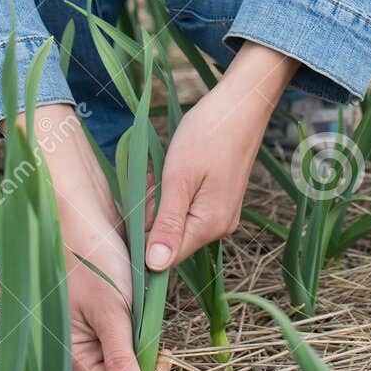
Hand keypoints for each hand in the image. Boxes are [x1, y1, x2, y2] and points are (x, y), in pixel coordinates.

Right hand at [25, 106, 170, 370]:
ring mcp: (96, 318)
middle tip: (169, 349)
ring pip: (129, 343)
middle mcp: (83, 340)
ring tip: (158, 321)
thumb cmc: (89, 256)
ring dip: (146, 335)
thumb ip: (122, 355)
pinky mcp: (108, 296)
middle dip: (146, 361)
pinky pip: (130, 317)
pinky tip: (152, 300)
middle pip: (123, 369)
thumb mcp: (109, 309)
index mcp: (75, 351)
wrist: (80, 203)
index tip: (168, 365)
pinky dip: (143, 313)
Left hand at [145, 43, 297, 269]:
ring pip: (175, 220)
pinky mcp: (220, 198)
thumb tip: (155, 267)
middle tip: (152, 179)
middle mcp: (219, 227)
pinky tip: (171, 169)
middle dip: (150, 214)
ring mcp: (222, 212)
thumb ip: (167, 223)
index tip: (128, 213)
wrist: (241, 103)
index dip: (141, 240)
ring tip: (162, 170)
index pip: (166, 257)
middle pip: (169, 238)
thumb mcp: (179, 177)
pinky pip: (186, 206)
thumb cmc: (208, 134)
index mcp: (210, 226)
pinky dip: (172, 191)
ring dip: (160, 200)